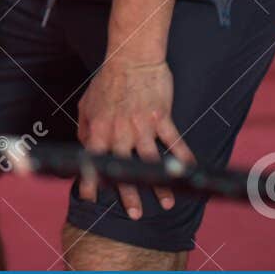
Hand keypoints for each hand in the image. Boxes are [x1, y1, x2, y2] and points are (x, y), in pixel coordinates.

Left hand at [76, 58, 194, 216]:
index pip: (92, 159)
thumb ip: (85, 129)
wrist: (131, 58)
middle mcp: (119, 129)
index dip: (91, 179)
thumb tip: (85, 149)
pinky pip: (174, 141)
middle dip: (129, 192)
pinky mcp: (162, 117)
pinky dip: (182, 156)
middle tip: (135, 214)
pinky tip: (189, 172)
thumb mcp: (86, 104)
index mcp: (99, 128)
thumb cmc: (107, 82)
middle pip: (124, 167)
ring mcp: (142, 124)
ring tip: (167, 202)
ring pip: (151, 160)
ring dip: (159, 183)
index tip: (91, 198)